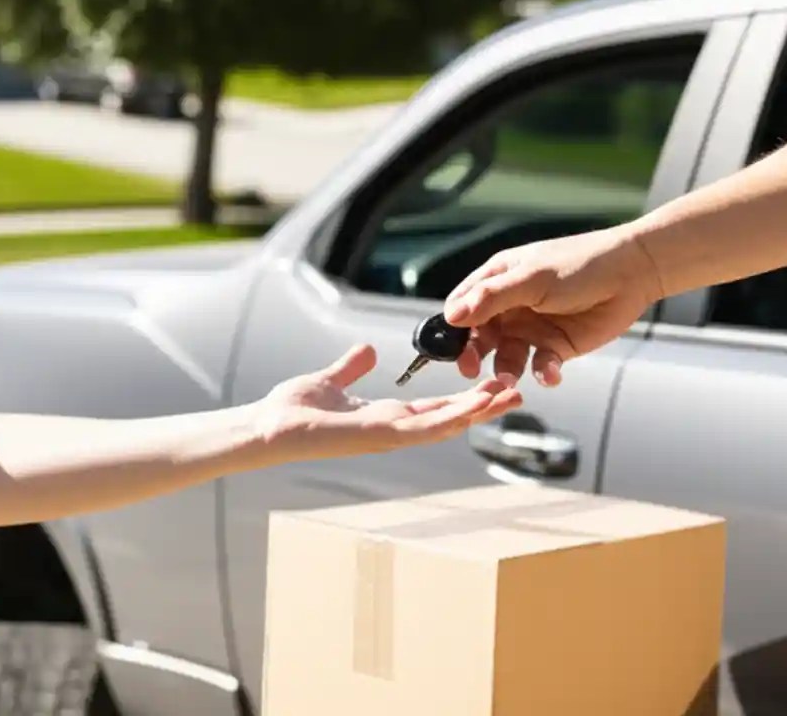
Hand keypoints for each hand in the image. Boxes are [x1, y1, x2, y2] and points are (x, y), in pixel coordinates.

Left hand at [254, 344, 521, 461]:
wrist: (268, 426)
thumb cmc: (293, 409)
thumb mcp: (331, 379)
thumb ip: (351, 367)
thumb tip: (367, 351)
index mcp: (386, 415)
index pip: (437, 408)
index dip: (466, 399)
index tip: (494, 385)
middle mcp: (393, 428)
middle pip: (451, 418)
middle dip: (484, 407)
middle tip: (518, 391)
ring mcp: (388, 435)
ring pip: (446, 425)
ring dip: (477, 413)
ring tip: (508, 397)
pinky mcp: (378, 436)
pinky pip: (423, 429)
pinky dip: (450, 420)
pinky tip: (473, 410)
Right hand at [442, 227, 662, 387]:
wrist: (632, 275)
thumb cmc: (581, 264)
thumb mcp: (531, 278)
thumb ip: (492, 297)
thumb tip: (452, 316)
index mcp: (499, 280)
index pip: (463, 307)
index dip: (453, 329)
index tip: (450, 349)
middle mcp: (511, 306)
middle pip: (480, 337)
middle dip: (474, 355)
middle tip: (473, 371)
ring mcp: (533, 327)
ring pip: (507, 356)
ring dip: (507, 368)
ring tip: (513, 377)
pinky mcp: (556, 347)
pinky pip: (540, 366)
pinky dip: (542, 372)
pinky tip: (551, 374)